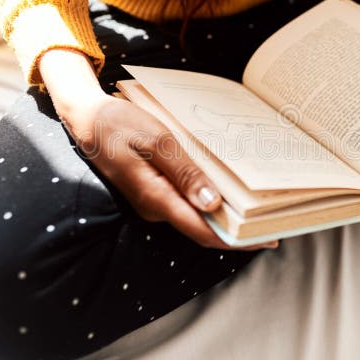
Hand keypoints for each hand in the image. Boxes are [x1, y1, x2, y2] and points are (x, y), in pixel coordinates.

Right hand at [39, 49, 276, 250]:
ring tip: (257, 209)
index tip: (266, 238)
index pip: (202, 231)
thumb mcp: (155, 141)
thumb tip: (210, 203)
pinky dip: (209, 201)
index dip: (236, 240)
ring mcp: (154, 201)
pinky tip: (227, 191)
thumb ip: (183, 172)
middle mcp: (156, 207)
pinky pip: (186, 203)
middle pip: (202, 228)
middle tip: (272, 222)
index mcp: (156, 198)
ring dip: (225, 216)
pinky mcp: (154, 191)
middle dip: (236, 230)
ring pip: (195, 217)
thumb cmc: (119, 124)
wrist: (87, 119)